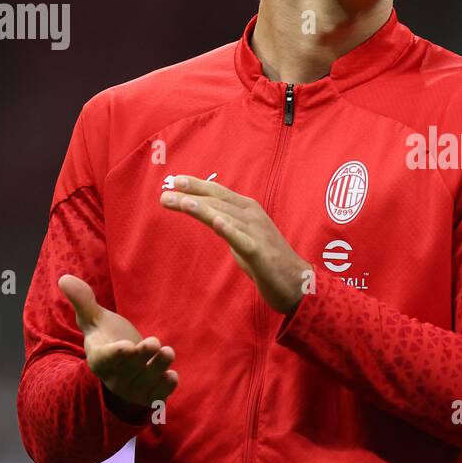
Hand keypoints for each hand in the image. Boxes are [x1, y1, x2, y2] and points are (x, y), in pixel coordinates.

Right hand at [57, 274, 178, 409]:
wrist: (123, 365)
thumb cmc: (107, 337)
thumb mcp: (95, 319)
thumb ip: (83, 300)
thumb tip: (64, 278)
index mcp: (99, 357)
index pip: (105, 359)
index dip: (116, 354)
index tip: (127, 346)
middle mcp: (114, 377)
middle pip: (128, 369)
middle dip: (142, 357)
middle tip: (155, 342)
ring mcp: (131, 389)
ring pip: (146, 382)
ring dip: (158, 368)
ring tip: (168, 352)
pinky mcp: (148, 396)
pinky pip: (157, 395)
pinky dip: (165, 388)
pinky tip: (172, 376)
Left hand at [159, 174, 313, 313]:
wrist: (296, 282)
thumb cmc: (269, 260)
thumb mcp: (244, 237)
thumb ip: (228, 226)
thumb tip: (210, 219)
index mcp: (249, 210)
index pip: (219, 192)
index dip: (197, 185)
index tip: (174, 180)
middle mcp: (252, 216)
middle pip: (218, 202)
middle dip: (190, 196)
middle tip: (164, 195)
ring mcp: (257, 233)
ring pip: (226, 216)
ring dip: (203, 209)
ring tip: (182, 202)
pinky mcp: (260, 252)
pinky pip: (242, 239)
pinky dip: (229, 229)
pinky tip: (216, 222)